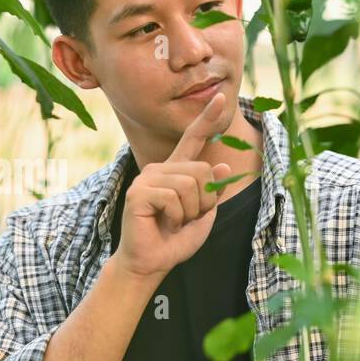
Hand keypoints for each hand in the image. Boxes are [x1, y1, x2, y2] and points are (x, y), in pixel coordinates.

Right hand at [111, 92, 236, 280]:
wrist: (150, 263)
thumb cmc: (174, 240)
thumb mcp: (203, 215)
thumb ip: (212, 192)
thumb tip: (221, 168)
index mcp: (175, 171)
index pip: (192, 139)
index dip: (207, 119)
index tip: (220, 97)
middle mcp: (159, 169)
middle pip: (202, 171)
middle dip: (204, 202)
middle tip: (186, 218)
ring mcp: (146, 179)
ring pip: (190, 184)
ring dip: (190, 211)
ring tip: (174, 221)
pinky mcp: (138, 192)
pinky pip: (173, 198)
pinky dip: (176, 217)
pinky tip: (163, 223)